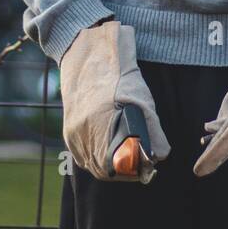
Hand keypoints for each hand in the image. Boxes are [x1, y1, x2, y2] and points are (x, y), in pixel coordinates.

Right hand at [60, 21, 170, 180]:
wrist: (90, 57)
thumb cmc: (120, 78)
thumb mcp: (143, 102)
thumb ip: (153, 132)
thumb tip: (159, 156)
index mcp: (101, 126)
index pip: (115, 167)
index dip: (130, 172)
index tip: (143, 169)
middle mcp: (83, 133)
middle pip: (103, 170)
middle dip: (123, 171)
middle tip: (138, 166)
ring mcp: (73, 134)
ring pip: (92, 164)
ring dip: (109, 166)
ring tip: (126, 157)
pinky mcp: (68, 132)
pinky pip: (82, 156)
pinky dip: (97, 158)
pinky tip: (109, 148)